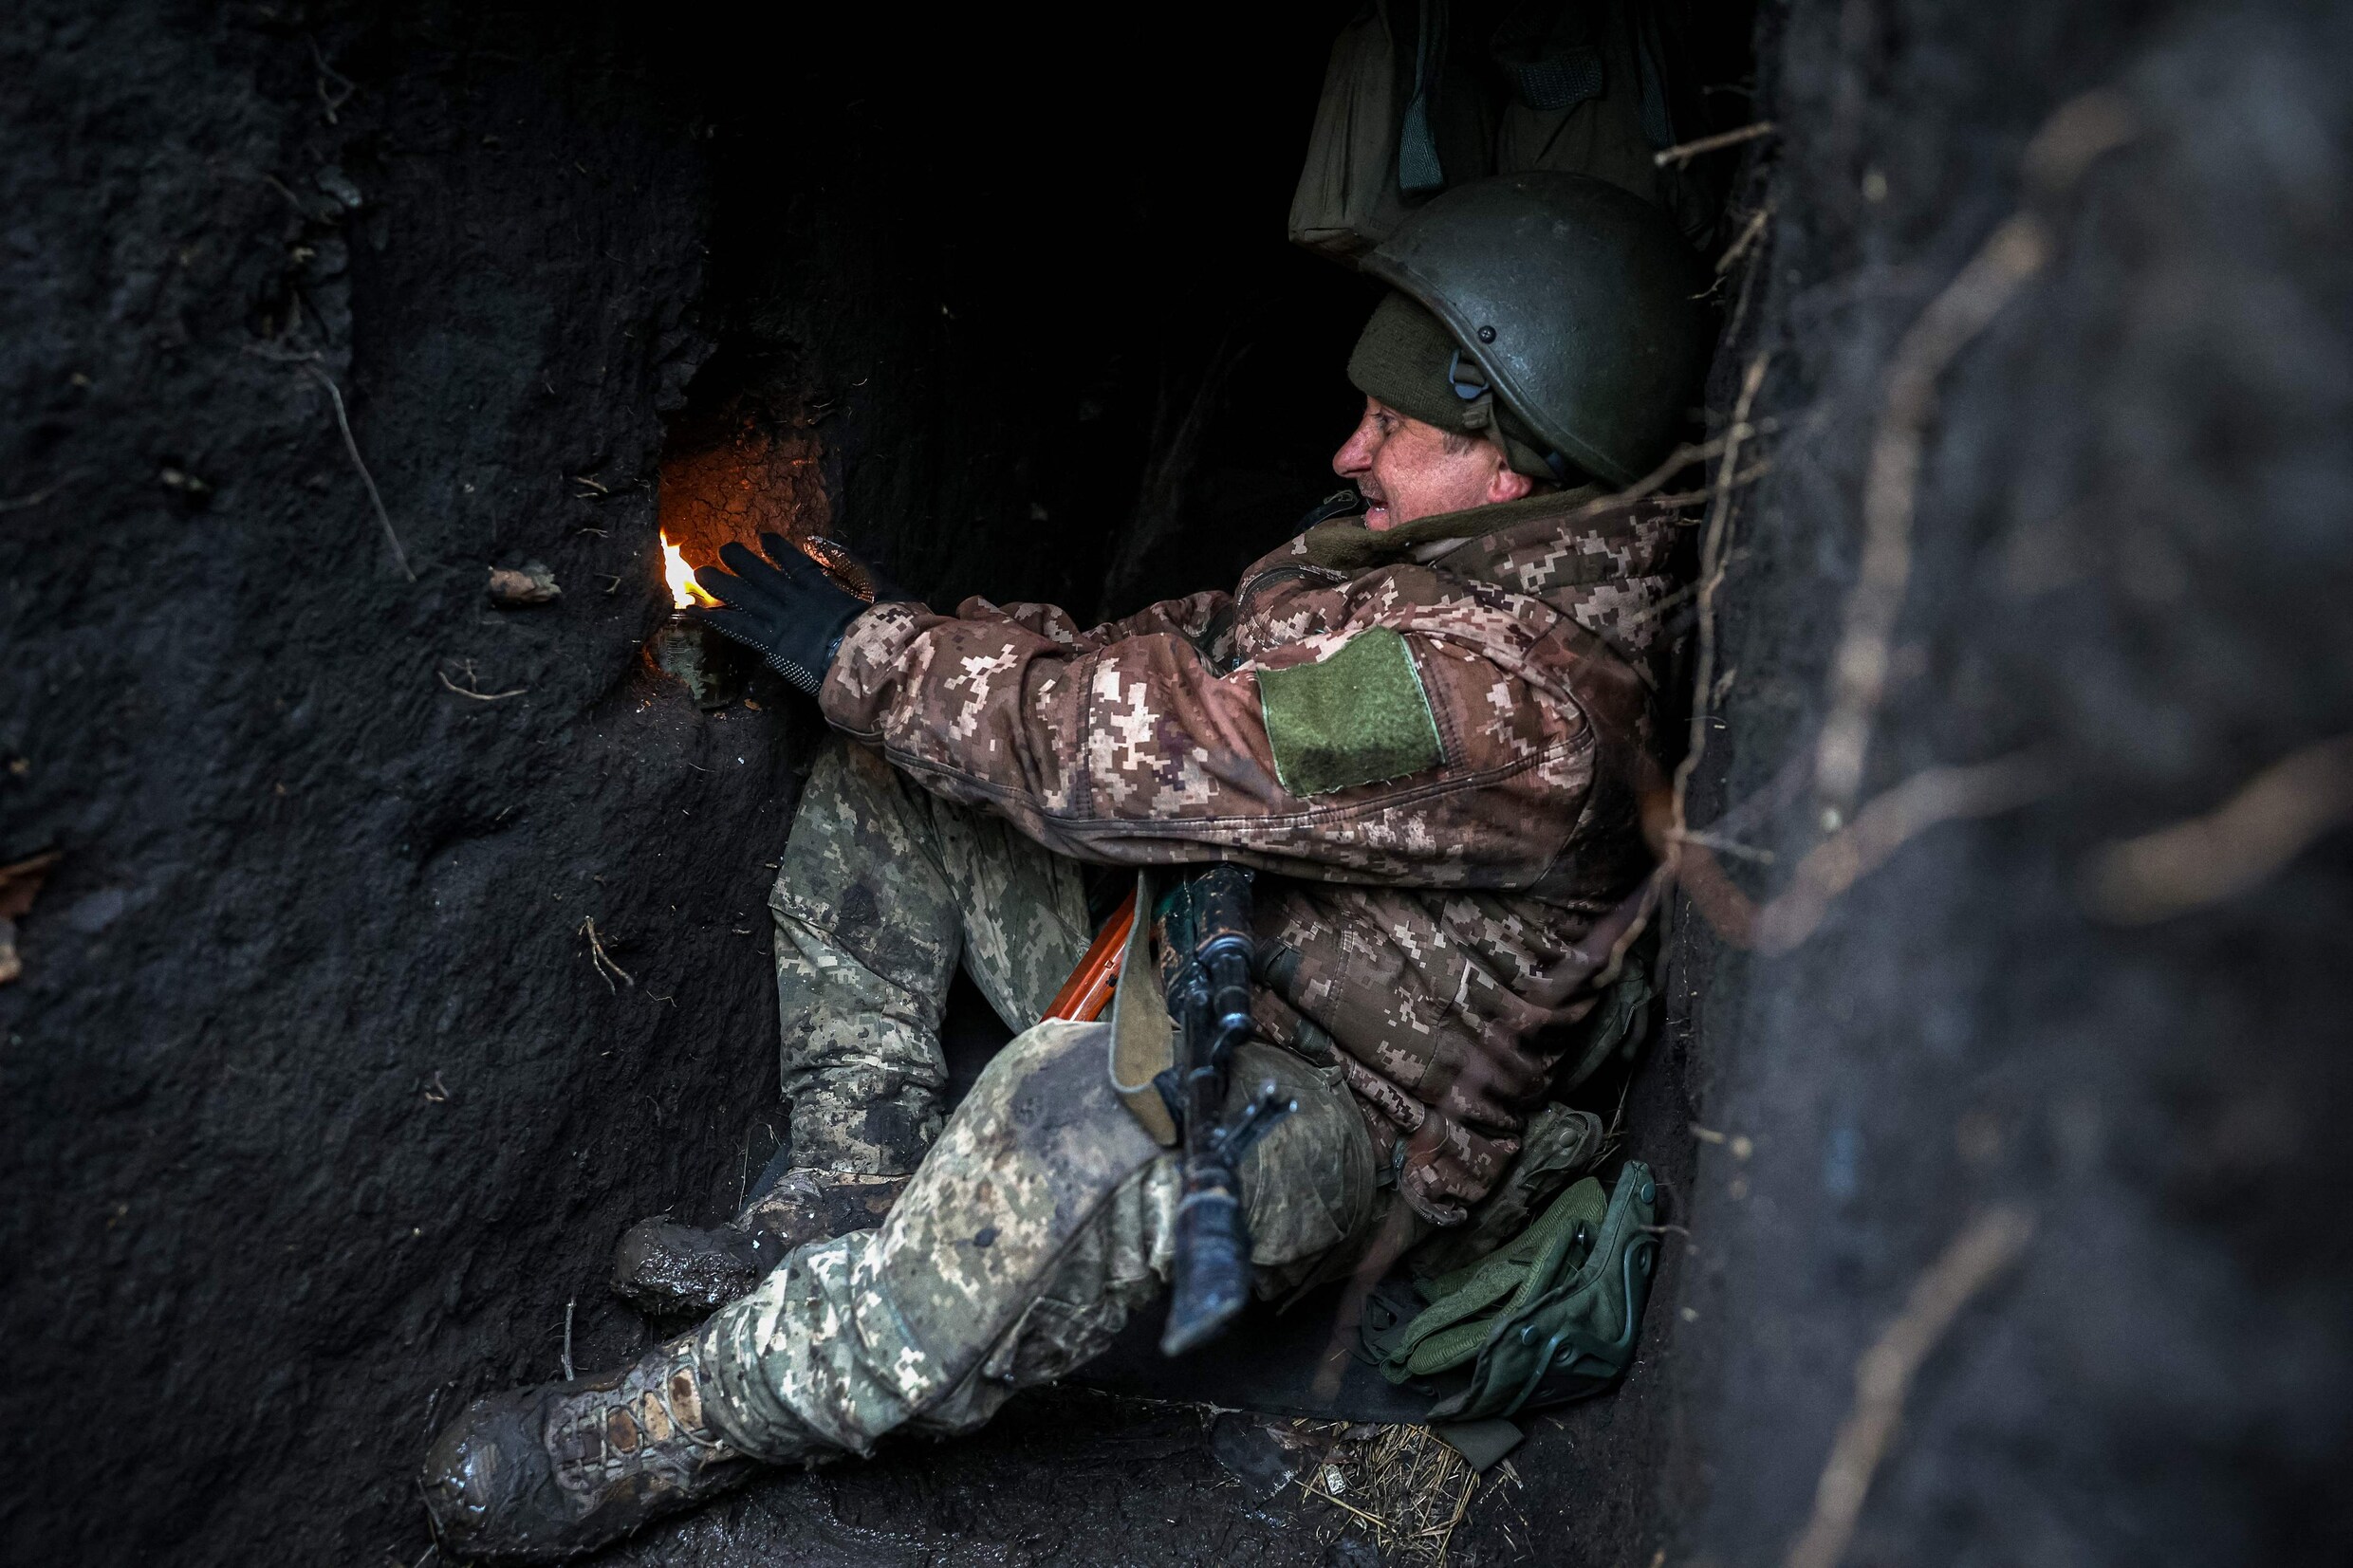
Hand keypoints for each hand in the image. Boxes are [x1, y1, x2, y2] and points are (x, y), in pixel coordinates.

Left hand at [687, 534, 872, 693]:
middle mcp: (798, 602)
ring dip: (721, 585)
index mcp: (824, 590)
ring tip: (700, 572)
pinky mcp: (774, 645)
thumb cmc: (887, 631)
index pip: (797, 564)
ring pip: (745, 598)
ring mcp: (784, 622)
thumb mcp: (884, 590)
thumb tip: (825, 544)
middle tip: (725, 548)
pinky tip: (693, 611)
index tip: (765, 536)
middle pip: (764, 577)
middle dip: (743, 561)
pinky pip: (738, 629)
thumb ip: (855, 566)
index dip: (779, 550)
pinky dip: (715, 618)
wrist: (875, 659)